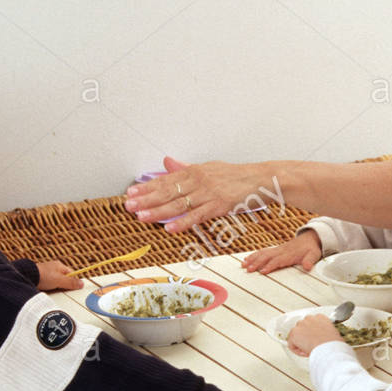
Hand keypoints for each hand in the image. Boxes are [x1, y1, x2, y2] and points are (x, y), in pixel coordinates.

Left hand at [35, 260, 82, 290]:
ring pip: (56, 284)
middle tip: (65, 292)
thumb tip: (82, 283)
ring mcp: (47, 275)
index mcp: (59, 266)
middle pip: (64, 280)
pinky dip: (50, 290)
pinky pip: (49, 286)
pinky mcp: (41, 280)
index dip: (74, 281)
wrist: (26, 277)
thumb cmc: (43, 276)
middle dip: (65, 287)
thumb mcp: (59, 280)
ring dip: (56, 289)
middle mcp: (53, 270)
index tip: (76, 289)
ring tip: (55, 292)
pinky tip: (49, 293)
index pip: (71, 274)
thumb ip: (71, 282)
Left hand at [124, 156, 274, 233]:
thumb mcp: (209, 168)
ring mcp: (209, 193)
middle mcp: (199, 180)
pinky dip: (183, 222)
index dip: (147, 187)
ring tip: (141, 217)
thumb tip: (166, 162)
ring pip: (179, 204)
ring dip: (158, 212)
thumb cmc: (237, 176)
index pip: (166, 180)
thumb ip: (186, 169)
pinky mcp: (219, 205)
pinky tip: (170, 228)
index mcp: (195, 171)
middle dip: (146, 199)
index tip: (131, 193)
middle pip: (168, 191)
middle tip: (128, 205)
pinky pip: (197, 216)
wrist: (262, 179)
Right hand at [242, 231, 322, 273]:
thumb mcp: (314, 255)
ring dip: (253, 259)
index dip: (270, 266)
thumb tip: (307, 266)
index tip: (262, 271)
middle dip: (257, 263)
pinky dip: (254, 255)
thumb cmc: (311, 248)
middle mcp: (281, 251)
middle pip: (267, 257)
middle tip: (249, 270)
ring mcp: (277, 250)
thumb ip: (310, 261)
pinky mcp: (275, 250)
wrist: (310, 238)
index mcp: (289, 254)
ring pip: (262, 254)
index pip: (278, 261)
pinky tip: (246, 259)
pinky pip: (262, 252)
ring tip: (243, 265)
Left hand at [287, 314, 342, 355]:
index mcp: (320, 317)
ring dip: (300, 343)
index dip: (312, 333)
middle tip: (311, 345)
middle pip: (302, 327)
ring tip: (308, 349)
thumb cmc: (334, 344)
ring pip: (296, 335)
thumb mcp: (334, 333)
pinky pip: (291, 344)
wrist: (329, 348)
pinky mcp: (294, 333)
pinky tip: (305, 352)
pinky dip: (296, 350)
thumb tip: (323, 337)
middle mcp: (310, 318)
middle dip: (305, 337)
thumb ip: (326, 331)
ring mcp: (301, 324)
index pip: (311, 323)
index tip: (315, 340)